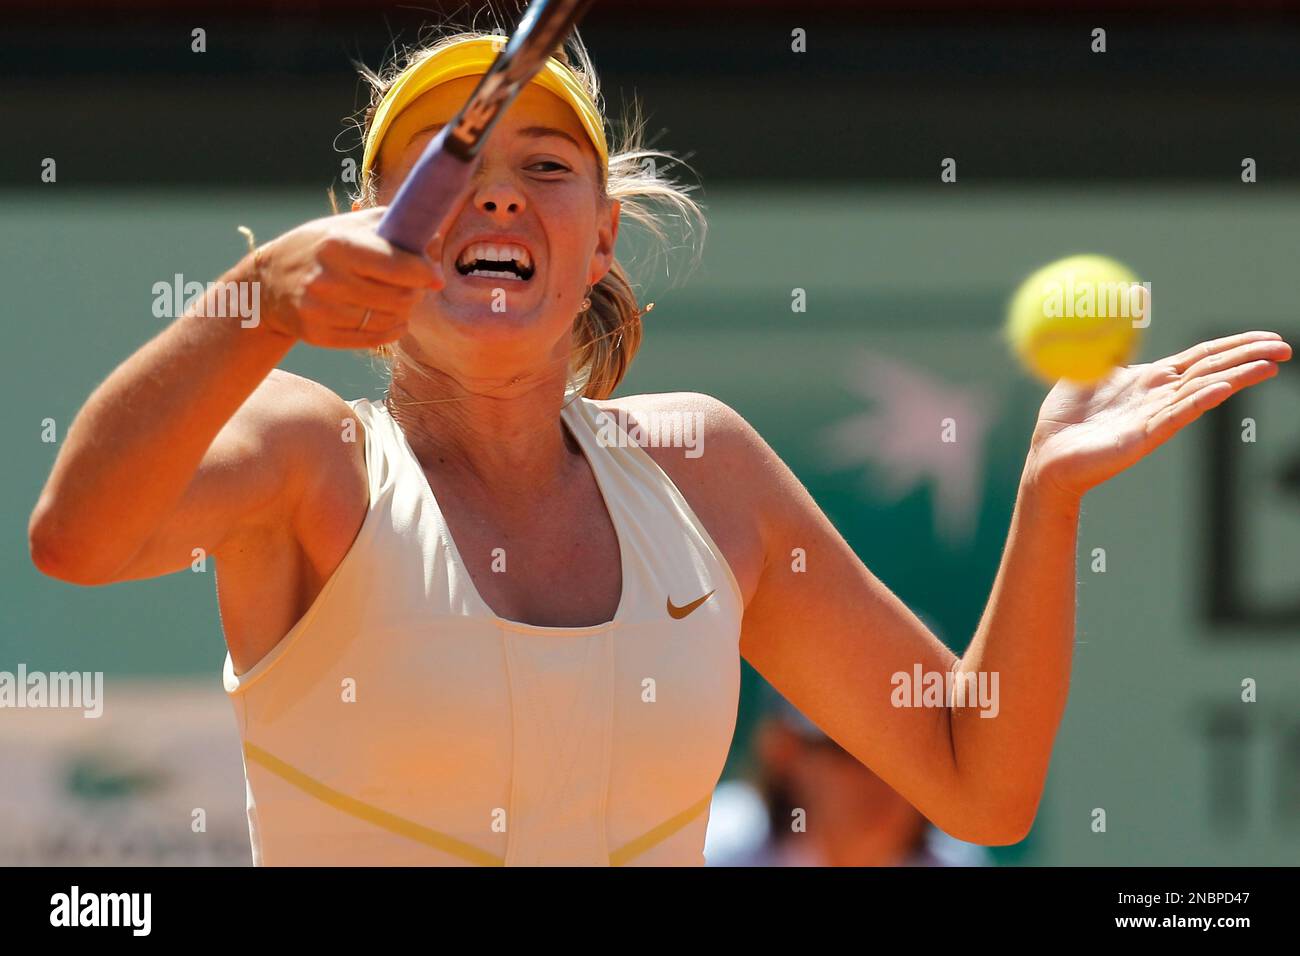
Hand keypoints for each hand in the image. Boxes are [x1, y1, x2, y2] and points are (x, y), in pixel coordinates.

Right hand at [253, 207, 442, 347]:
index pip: (398, 266)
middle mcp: (328, 279)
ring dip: (404, 312)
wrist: (268, 282)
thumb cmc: (320, 248)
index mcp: (338, 246)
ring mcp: (321, 310)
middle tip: (415, 287)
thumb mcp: (350, 227)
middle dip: (415, 293)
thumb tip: (435, 239)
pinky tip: (394, 321)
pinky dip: (392, 331)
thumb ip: (393, 228)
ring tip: (400, 301)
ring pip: (389, 320)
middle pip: (399, 297)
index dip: (425, 273)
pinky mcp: (318, 335)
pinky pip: (373, 339)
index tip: (435, 277)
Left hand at [1025, 330, 1291, 500]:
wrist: (1047, 455)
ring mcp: (1154, 418)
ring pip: (1202, 391)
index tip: (1268, 338)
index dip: (1234, 346)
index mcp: (1150, 379)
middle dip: (1248, 358)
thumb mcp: (1086, 366)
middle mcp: (1159, 397)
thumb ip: (1110, 340)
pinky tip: (1222, 389)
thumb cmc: (1064, 416)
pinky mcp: (1142, 438)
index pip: (1201, 357)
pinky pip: (1174, 416)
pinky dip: (1198, 401)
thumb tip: (1124, 299)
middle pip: (1212, 371)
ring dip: (1236, 377)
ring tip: (1268, 365)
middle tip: (1285, 348)